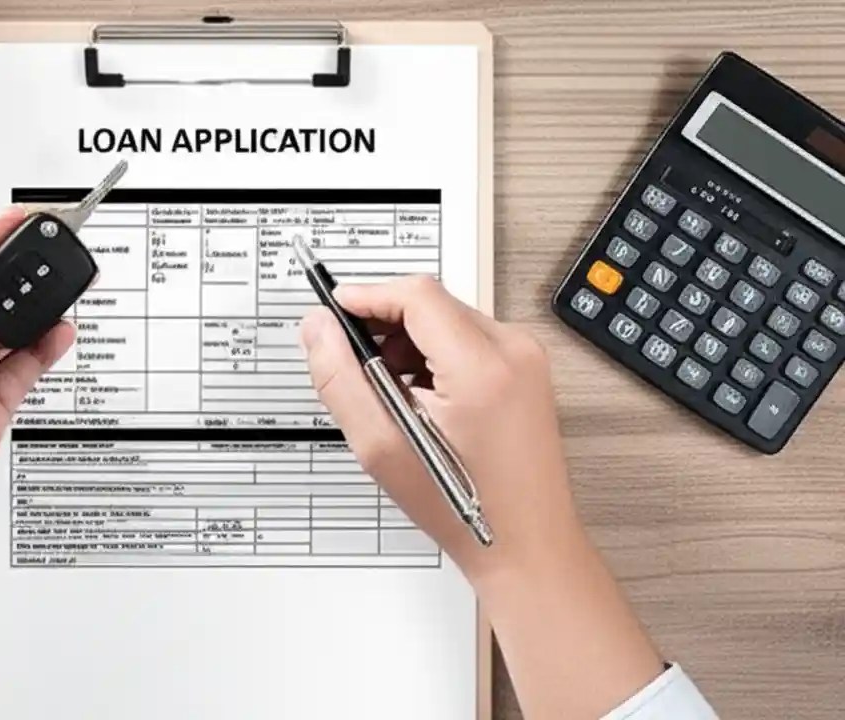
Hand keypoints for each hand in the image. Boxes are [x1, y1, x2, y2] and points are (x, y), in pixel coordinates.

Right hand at [300, 276, 663, 717]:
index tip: (333, 310)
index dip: (367, 296)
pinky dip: (433, 357)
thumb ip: (341, 378)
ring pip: (447, 320)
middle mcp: (513, 351)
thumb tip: (318, 329)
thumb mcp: (382, 445)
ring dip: (407, 344)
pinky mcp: (526, 371)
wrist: (527, 544)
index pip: (416, 295)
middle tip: (353, 364)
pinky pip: (467, 341)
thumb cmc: (466, 507)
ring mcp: (526, 360)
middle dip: (384, 325)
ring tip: (389, 396)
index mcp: (482, 367)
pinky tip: (418, 401)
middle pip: (431, 303)